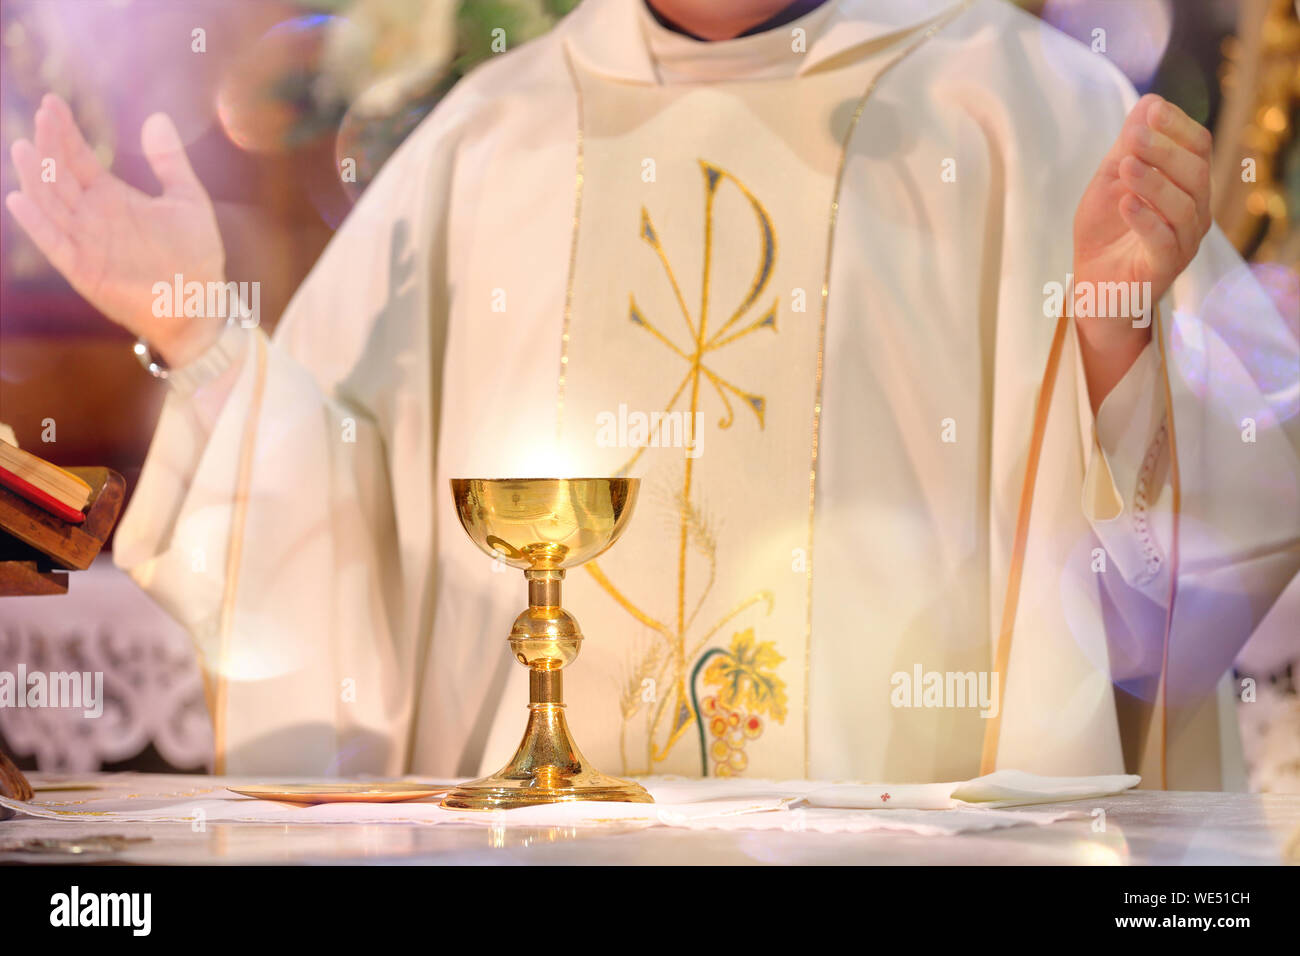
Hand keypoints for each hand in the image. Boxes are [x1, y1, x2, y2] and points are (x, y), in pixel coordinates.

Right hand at [5, 94, 226, 366]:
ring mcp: (85, 242)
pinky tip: (20, 198)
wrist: (201, 304)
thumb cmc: (196, 255)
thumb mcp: (187, 200)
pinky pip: (54, 244)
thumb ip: (170, 161)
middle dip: (48, 145)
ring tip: (24, 148)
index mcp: (112, 197)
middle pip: (59, 175)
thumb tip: (157, 118)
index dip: (63, 132)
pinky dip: (36, 223)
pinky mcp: (83, 270)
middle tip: (42, 116)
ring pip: (50, 204)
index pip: (77, 158)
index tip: (52, 103)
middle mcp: (92, 216)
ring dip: (35, 178)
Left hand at [1072, 93, 1212, 405]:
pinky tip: (1125, 203)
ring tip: (1126, 167)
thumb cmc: (1106, 233)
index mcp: (1187, 186)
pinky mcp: (1162, 270)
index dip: (1178, 126)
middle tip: (1134, 137)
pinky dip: (1146, 220)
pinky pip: (1164, 242)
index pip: (1198, 148)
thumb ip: (1128, 147)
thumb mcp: (1110, 182)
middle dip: (1165, 150)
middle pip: (1195, 173)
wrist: (1093, 288)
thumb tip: (1149, 102)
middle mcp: (1194, 213)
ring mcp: (1183, 243)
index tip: (1152, 111)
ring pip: (1183, 206)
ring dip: (1155, 182)